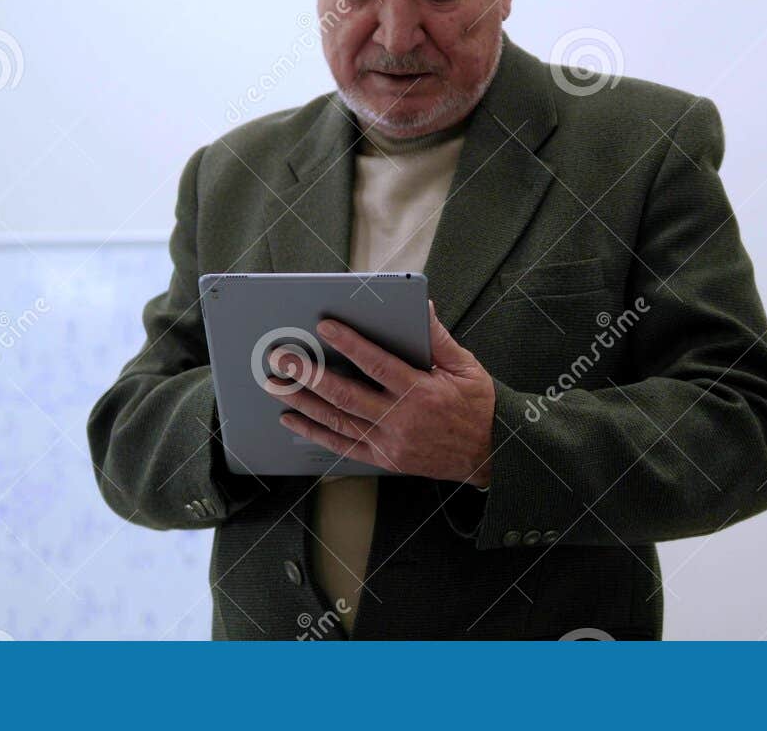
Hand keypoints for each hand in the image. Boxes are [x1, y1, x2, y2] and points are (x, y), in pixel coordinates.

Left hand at [266, 300, 495, 486]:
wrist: (490, 454)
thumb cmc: (478, 406)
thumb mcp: (466, 366)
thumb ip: (438, 338)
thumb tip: (421, 306)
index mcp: (420, 391)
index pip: (377, 364)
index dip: (349, 344)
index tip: (324, 326)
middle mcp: (400, 419)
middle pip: (345, 394)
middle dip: (308, 374)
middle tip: (281, 357)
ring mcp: (389, 442)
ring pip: (337, 420)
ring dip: (303, 401)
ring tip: (275, 383)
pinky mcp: (384, 459)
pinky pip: (343, 446)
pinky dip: (315, 433)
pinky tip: (293, 420)